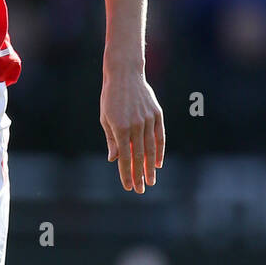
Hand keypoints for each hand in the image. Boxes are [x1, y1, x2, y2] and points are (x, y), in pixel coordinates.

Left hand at [100, 68, 164, 193]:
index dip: (126, 173)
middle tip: (140, 190)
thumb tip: (115, 159)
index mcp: (120, 128)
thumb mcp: (105, 118)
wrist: (125, 74)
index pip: (125, 157)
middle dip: (139, 175)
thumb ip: (112, 140)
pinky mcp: (157, 114)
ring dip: (150, 167)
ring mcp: (148, 120)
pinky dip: (159, 151)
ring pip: (151, 149)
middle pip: (139, 156)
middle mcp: (135, 125)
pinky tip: (158, 163)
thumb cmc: (111, 98)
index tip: (128, 186)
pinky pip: (160, 136)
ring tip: (150, 181)